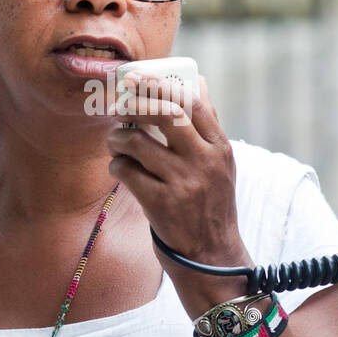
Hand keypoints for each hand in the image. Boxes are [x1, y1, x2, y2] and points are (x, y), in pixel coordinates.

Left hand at [105, 72, 250, 313]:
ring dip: (118, 137)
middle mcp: (204, 162)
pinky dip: (117, 165)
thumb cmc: (211, 205)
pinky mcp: (161, 204)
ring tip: (115, 141)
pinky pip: (126, 171)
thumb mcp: (222, 166)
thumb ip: (208, 127)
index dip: (161, 84)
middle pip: (164, 114)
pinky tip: (119, 168)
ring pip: (138, 142)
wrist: (212, 258)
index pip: (192, 102)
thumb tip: (199, 81)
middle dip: (134, 103)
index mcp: (220, 148)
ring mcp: (183, 183)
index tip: (138, 78)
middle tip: (118, 105)